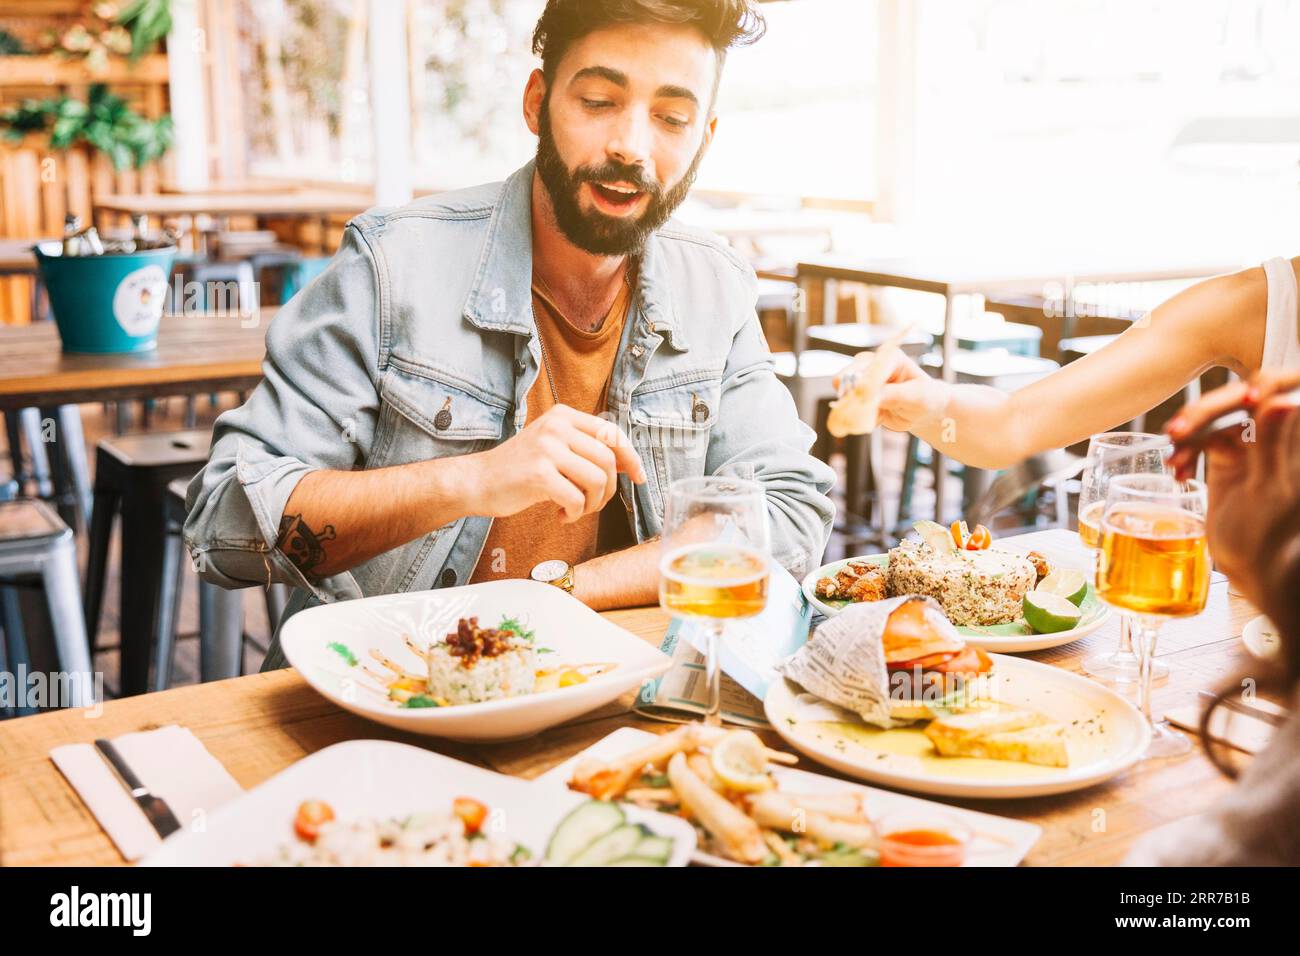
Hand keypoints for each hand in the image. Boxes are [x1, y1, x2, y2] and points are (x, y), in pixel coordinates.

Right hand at [461, 404, 644, 522]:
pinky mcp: (539, 473)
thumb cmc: (519, 469)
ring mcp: (547, 448)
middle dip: (608, 489)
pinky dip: (575, 513)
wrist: (478, 481)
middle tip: (593, 503)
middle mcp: (557, 426)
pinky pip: (577, 498)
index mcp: (563, 416)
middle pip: (608, 459)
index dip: (631, 457)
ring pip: (597, 479)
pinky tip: (560, 514)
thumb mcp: (553, 446)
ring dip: (592, 503)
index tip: (639, 477)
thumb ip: (585, 449)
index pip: (611, 433)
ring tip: (576, 509)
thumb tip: (628, 465)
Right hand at [832, 347, 946, 431]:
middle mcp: (871, 365)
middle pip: (845, 378)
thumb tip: (869, 396)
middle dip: (853, 399)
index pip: (866, 368)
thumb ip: (893, 394)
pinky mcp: (858, 396)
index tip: (867, 401)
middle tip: (868, 412)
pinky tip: (880, 418)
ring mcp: (862, 381)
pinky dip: (862, 418)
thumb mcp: (915, 397)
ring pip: (844, 396)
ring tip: (881, 415)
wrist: (926, 412)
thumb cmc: (926, 398)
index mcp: (888, 357)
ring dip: (858, 411)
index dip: (862, 385)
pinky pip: (849, 410)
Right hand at [1166, 371, 1299, 608]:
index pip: (1283, 392)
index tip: (1247, 396)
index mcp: (1294, 438)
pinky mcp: (1225, 455)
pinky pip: (1201, 440)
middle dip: (1208, 412)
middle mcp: (1275, 434)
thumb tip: (1282, 400)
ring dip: (1190, 434)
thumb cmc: (1270, 535)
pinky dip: (1186, 453)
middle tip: (1180, 428)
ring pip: (1216, 418)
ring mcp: (1249, 443)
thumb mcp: (1270, 489)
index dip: (1265, 386)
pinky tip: (1177, 472)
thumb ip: (1273, 442)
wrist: (1249, 566)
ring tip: (1171, 456)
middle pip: (1242, 400)